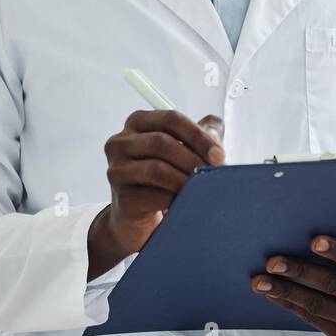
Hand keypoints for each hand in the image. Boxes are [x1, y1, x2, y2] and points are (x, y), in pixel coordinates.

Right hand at [88, 110, 223, 279]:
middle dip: (193, 159)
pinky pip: (155, 196)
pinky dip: (176, 199)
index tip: (219, 155)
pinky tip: (185, 202)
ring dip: (185, 180)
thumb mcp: (183, 149)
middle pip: (162, 143)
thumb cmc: (163, 177)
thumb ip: (202, 132)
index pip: (171, 119)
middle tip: (213, 173)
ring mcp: (117, 171)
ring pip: (157, 169)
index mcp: (138, 122)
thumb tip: (216, 127)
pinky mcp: (122, 198)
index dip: (198, 136)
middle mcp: (120, 143)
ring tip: (201, 188)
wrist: (137, 216)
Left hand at [251, 235, 335, 335]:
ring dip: (286, 292)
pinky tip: (274, 295)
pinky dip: (292, 306)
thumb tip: (310, 237)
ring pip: (319, 305)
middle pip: (334, 285)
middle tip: (273, 262)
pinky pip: (314, 320)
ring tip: (261, 281)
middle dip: (300, 271)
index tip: (314, 240)